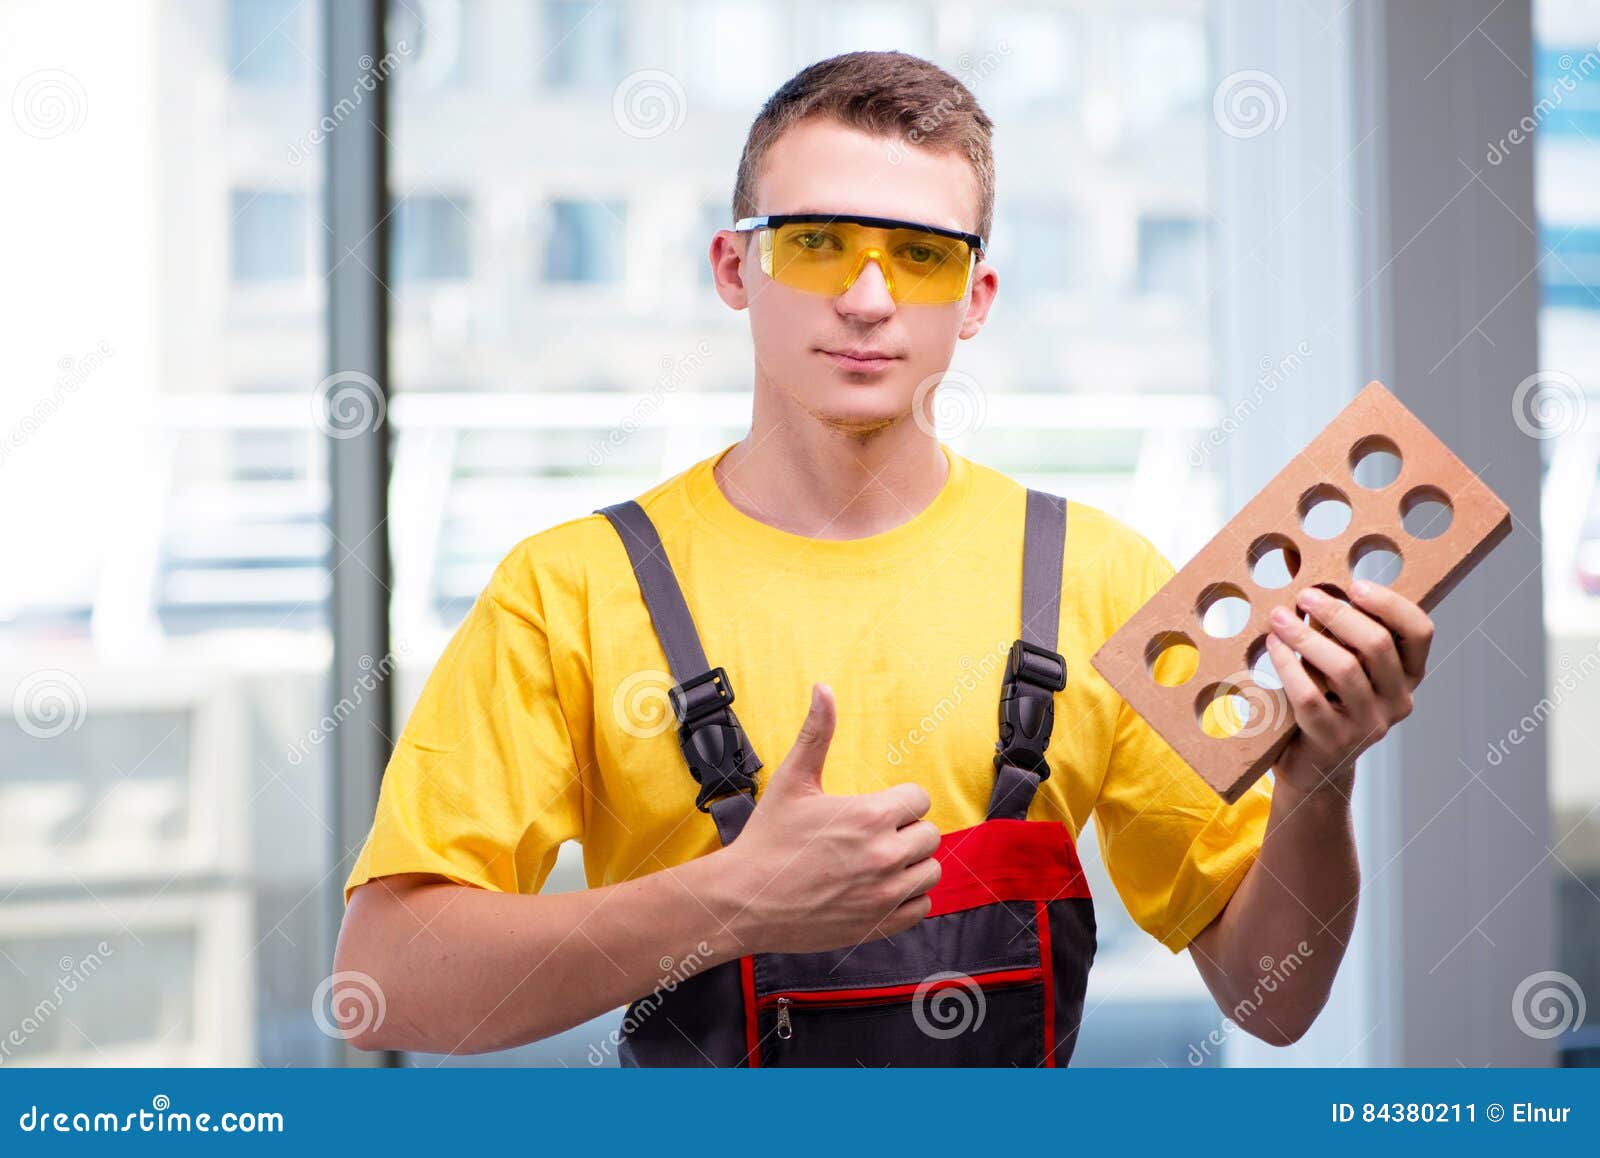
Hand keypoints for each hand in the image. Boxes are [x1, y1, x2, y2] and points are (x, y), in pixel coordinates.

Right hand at [719, 682, 941, 954]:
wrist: (744, 900)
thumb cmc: (767, 840)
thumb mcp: (793, 781)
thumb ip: (816, 733)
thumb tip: (823, 689)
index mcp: (870, 816)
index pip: (919, 799)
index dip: (898, 802)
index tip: (875, 811)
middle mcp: (885, 855)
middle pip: (929, 835)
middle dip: (905, 832)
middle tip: (872, 837)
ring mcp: (885, 894)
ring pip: (930, 872)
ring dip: (911, 865)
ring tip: (878, 862)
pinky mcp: (881, 924)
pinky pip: (921, 908)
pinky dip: (907, 899)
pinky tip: (879, 889)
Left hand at [1265, 579, 1433, 798]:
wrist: (1312, 766)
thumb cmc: (1325, 701)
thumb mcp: (1340, 663)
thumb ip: (1337, 630)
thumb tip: (1312, 585)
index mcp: (1408, 675)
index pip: (1420, 632)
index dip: (1390, 604)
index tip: (1354, 585)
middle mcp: (1399, 700)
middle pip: (1377, 644)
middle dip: (1338, 614)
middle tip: (1305, 596)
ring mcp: (1370, 724)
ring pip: (1344, 668)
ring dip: (1306, 636)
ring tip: (1279, 618)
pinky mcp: (1336, 741)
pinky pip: (1310, 696)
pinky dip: (1288, 665)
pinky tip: (1272, 646)